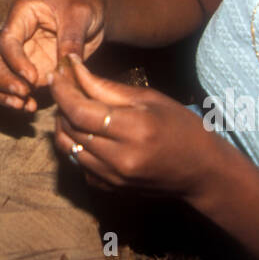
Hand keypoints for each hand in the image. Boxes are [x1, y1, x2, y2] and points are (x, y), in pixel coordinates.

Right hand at [0, 0, 107, 112]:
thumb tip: (64, 67)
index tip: (31, 78)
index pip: (7, 40)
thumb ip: (71, 40)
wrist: (94, 12)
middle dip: (2, 80)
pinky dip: (16, 100)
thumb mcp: (79, 14)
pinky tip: (31, 107)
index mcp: (22, 14)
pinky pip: (13, 88)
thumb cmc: (83, 3)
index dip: (15, 61)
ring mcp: (21, 55)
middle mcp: (16, 35)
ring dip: (3, 94)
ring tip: (24, 105)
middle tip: (23, 93)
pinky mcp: (30, 70)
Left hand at [51, 55, 215, 197]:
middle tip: (64, 86)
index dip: (62, 91)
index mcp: (134, 130)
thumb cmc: (181, 127)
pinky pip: (79, 165)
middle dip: (61, 105)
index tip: (55, 74)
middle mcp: (120, 159)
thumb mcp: (149, 99)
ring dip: (64, 126)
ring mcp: (113, 178)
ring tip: (73, 107)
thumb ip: (107, 87)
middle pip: (70, 129)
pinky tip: (87, 131)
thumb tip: (74, 70)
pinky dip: (76, 145)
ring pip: (69, 149)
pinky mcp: (110, 189)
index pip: (80, 111)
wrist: (203, 171)